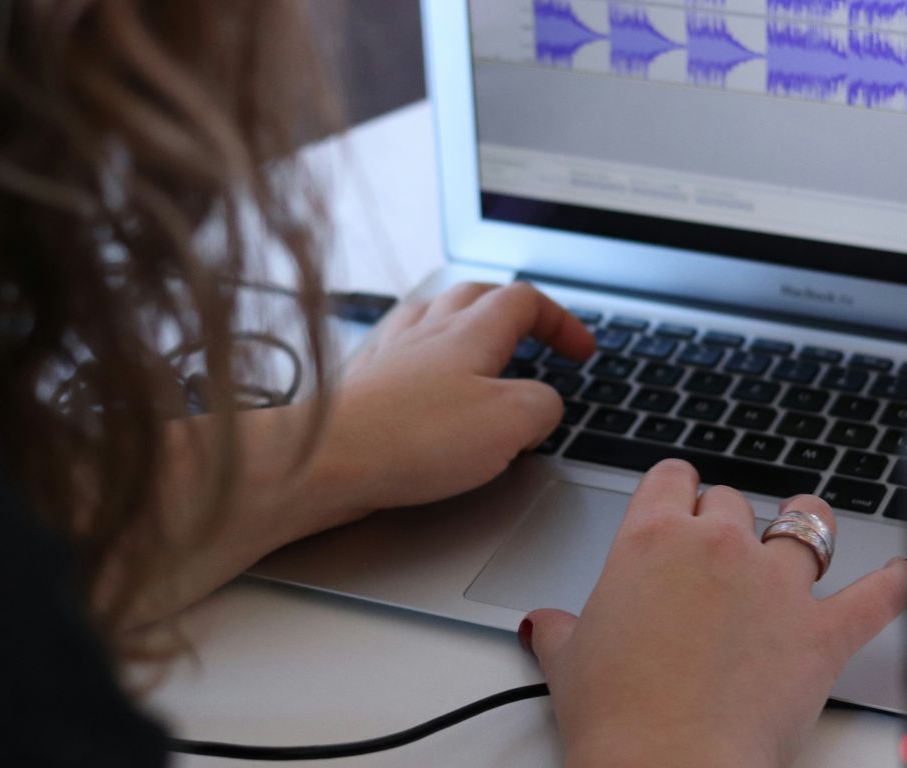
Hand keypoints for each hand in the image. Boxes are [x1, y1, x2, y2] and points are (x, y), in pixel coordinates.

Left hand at [307, 281, 594, 518]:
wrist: (325, 459)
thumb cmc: (413, 438)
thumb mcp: (512, 423)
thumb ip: (543, 406)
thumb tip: (543, 407)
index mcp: (472, 331)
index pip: (526, 300)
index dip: (561, 321)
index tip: (581, 352)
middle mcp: (428, 332)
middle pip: (476, 295)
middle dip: (514, 310)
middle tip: (534, 333)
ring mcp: (390, 354)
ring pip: (432, 315)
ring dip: (464, 322)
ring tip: (478, 341)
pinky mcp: (362, 385)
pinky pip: (398, 349)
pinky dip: (421, 353)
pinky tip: (419, 374)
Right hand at [522, 461, 906, 767]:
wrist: (665, 767)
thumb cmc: (615, 718)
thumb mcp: (569, 664)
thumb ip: (562, 632)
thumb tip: (545, 627)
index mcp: (650, 540)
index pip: (672, 479)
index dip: (676, 490)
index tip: (678, 502)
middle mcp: (717, 547)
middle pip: (732, 501)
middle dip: (727, 520)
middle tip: (719, 552)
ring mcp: (776, 584)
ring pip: (805, 524)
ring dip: (805, 526)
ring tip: (805, 532)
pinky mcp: (822, 632)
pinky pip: (876, 597)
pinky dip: (894, 586)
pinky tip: (902, 577)